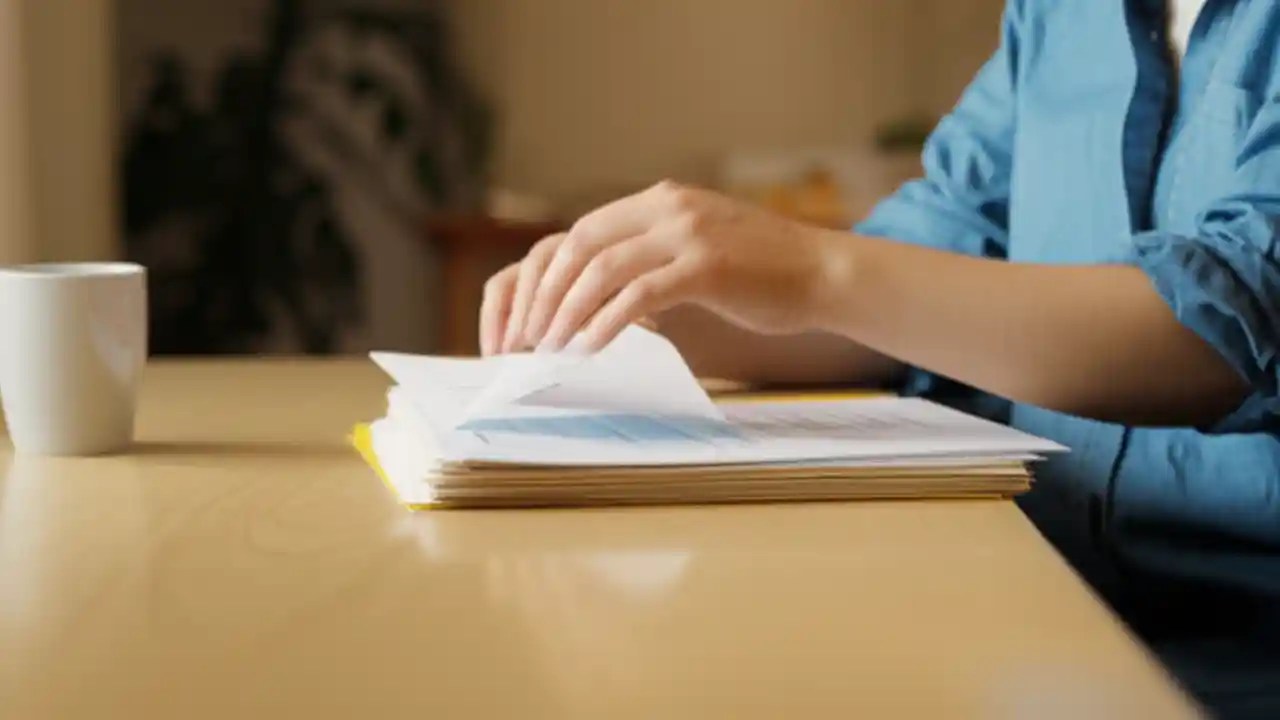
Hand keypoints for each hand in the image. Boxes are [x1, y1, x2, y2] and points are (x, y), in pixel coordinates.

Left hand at [480, 180, 845, 354]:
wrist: (824, 274)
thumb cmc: (761, 274)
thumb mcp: (695, 251)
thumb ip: (651, 259)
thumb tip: (600, 295)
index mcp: (660, 200)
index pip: (582, 232)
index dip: (546, 274)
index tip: (527, 317)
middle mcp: (667, 207)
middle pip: (580, 245)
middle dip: (544, 295)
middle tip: (526, 339)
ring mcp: (687, 233)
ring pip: (601, 269)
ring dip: (566, 312)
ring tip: (548, 349)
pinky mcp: (705, 266)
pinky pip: (639, 295)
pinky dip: (605, 323)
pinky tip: (588, 349)